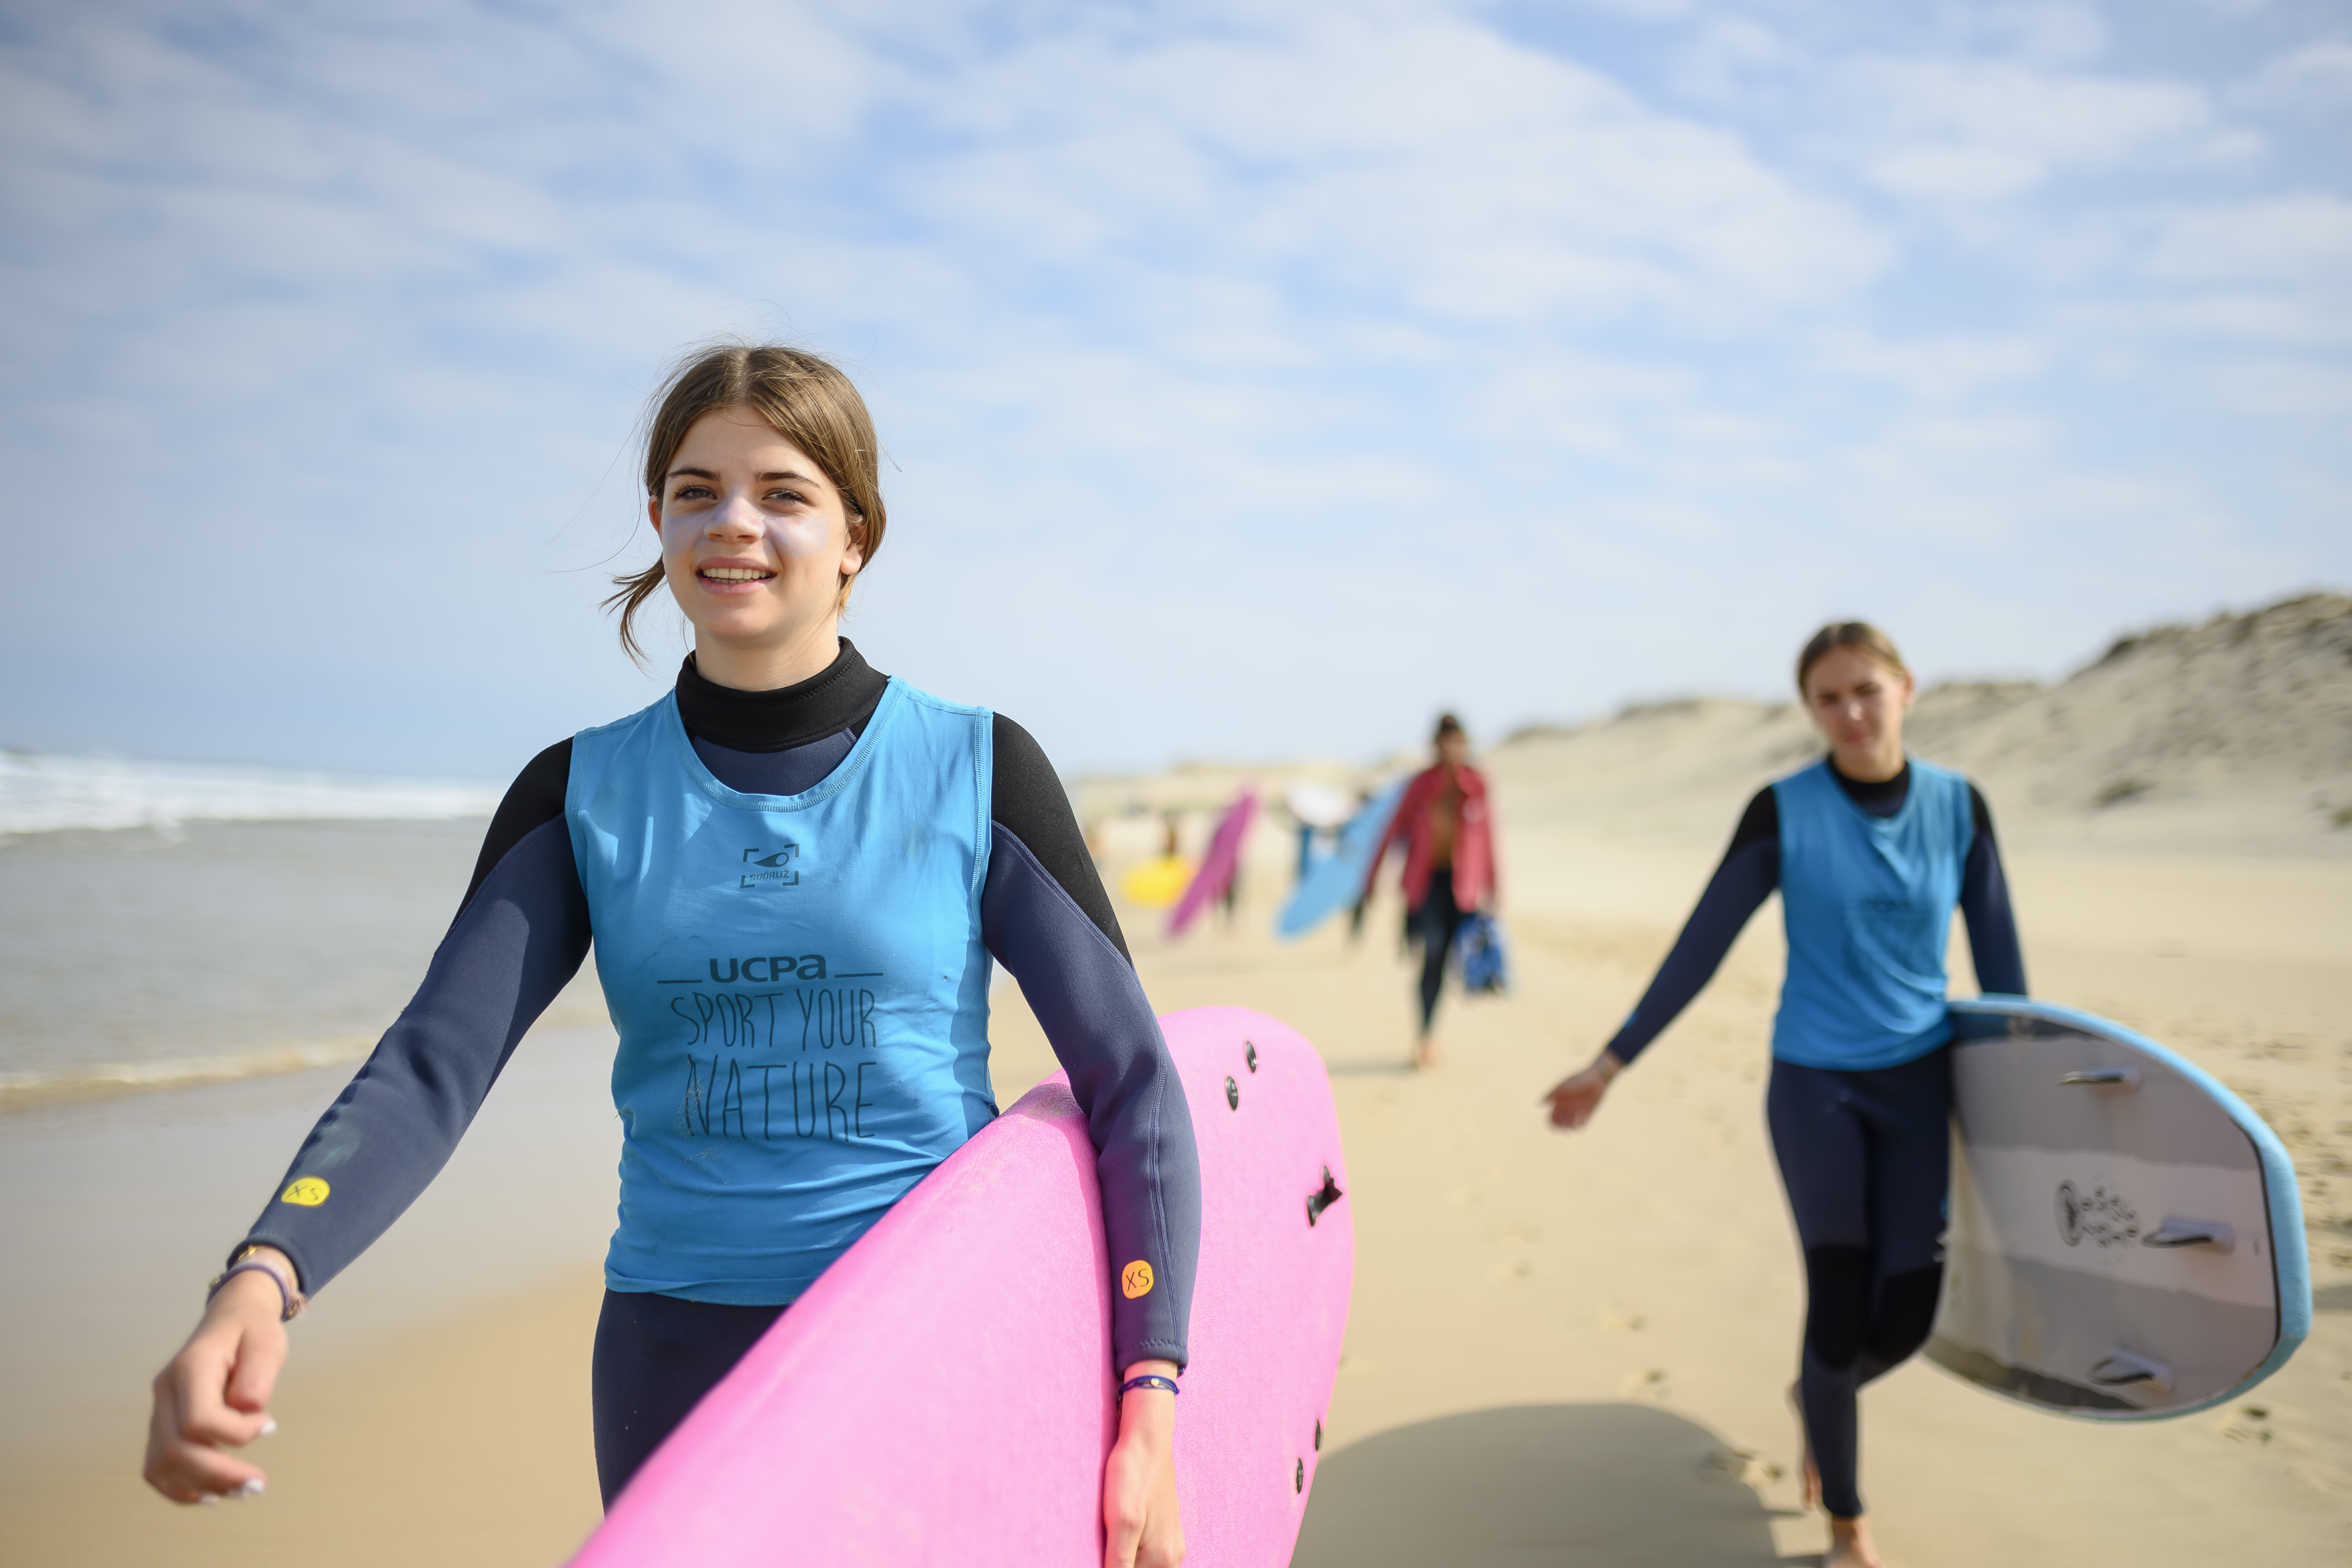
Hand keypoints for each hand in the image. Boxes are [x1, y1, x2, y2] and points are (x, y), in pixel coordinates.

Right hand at [143, 1252, 291, 1501]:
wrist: (231, 1319)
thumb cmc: (252, 1331)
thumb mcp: (267, 1341)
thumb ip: (259, 1372)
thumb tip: (249, 1408)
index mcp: (190, 1367)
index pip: (198, 1419)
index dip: (235, 1434)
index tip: (270, 1425)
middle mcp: (165, 1391)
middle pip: (175, 1449)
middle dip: (218, 1475)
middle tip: (258, 1485)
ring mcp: (158, 1409)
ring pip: (161, 1464)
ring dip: (200, 1486)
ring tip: (241, 1492)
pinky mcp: (161, 1425)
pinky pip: (156, 1466)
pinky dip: (179, 1487)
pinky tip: (211, 1495)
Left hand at [1103, 1359, 1183, 1567]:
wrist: (1147, 1440)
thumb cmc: (1133, 1475)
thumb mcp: (1121, 1522)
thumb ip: (1119, 1564)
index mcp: (1163, 1559)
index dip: (1108, 1567)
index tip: (1102, 1547)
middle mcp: (1172, 1556)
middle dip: (1114, 1562)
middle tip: (1103, 1536)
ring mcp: (1170, 1543)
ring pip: (1138, 1564)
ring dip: (1118, 1556)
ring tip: (1106, 1532)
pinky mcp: (1163, 1530)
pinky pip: (1142, 1551)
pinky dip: (1126, 1547)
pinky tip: (1115, 1529)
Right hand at [1543, 1053, 1621, 1130]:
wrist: (1596, 1078)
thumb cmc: (1578, 1080)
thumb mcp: (1562, 1087)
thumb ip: (1550, 1095)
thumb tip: (1538, 1104)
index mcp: (1560, 1102)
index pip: (1552, 1117)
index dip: (1551, 1123)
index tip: (1553, 1127)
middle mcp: (1568, 1108)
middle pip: (1560, 1123)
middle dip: (1561, 1127)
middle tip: (1564, 1128)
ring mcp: (1578, 1111)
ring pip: (1570, 1125)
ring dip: (1570, 1127)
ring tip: (1574, 1123)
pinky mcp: (1588, 1113)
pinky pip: (1583, 1124)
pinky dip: (1580, 1125)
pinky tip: (1581, 1121)